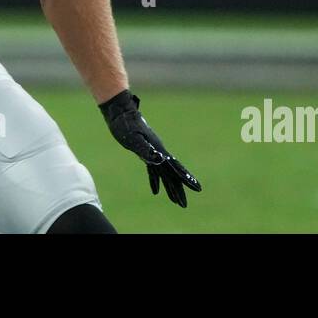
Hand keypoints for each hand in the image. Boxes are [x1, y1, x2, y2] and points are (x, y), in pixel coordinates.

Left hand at [99, 89, 200, 206]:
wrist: (120, 112)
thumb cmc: (125, 124)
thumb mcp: (133, 139)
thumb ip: (145, 150)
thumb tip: (159, 160)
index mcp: (159, 150)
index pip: (176, 168)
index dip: (187, 179)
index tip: (198, 189)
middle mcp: (159, 152)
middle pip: (173, 174)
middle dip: (179, 190)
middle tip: (184, 206)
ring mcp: (153, 152)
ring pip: (165, 174)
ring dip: (170, 187)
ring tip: (175, 201)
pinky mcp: (145, 152)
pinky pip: (154, 170)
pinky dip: (155, 181)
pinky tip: (154, 191)